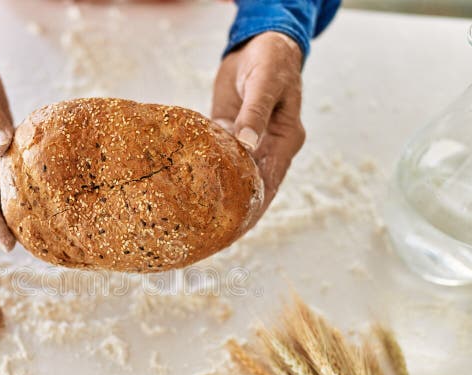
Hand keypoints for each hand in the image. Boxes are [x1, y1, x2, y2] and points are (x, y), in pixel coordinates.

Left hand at [212, 31, 304, 218]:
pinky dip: (203, 167)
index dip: (255, 206)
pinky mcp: (228, 131)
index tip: (238, 227)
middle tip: (211, 235)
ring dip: (216, 192)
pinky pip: (216, 154)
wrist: (260, 41)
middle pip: (252, 186)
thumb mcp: (265, 83)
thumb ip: (255, 113)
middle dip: (235, 210)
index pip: (270, 182)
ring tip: (197, 219)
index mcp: (285, 140)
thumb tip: (247, 143)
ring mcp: (248, 141)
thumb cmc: (272, 59)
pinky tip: (186, 184)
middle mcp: (267, 146)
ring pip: (232, 174)